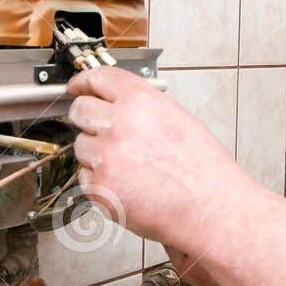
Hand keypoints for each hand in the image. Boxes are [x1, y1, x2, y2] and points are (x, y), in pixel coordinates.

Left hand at [65, 67, 253, 249]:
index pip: (97, 78)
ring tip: (129, 166)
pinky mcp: (99, 187)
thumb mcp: (176, 118)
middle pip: (80, 109)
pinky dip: (100, 180)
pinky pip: (85, 177)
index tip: (77, 86)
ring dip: (96, 152)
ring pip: (81, 145)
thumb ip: (140, 106)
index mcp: (140, 101)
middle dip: (86, 117)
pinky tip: (127, 184)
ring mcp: (105, 157)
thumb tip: (115, 104)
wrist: (208, 207)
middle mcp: (118, 124)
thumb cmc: (201, 169)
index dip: (83, 81)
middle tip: (100, 129)